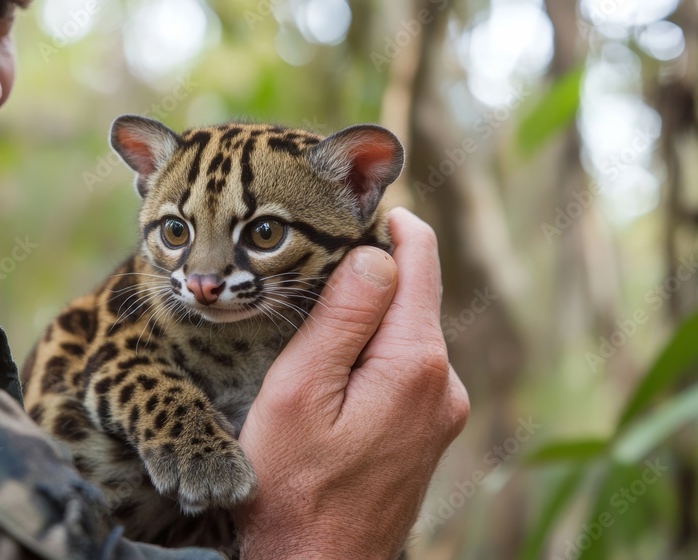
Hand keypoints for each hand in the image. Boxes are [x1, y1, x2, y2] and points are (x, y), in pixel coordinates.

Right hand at [236, 207, 469, 558]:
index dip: (387, 225)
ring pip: (404, 332)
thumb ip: (341, 315)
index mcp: (415, 362)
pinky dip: (371, 354)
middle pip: (411, 295)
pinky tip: (331, 376)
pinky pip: (404, 368)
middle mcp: (443, 384)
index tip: (348, 210)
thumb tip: (375, 251)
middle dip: (366, 276)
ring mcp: (440, 412)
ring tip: (309, 329)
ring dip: (365, 320)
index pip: (419, 259)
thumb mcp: (299, 390)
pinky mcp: (427, 432)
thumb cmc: (292, 487)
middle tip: (307, 271)